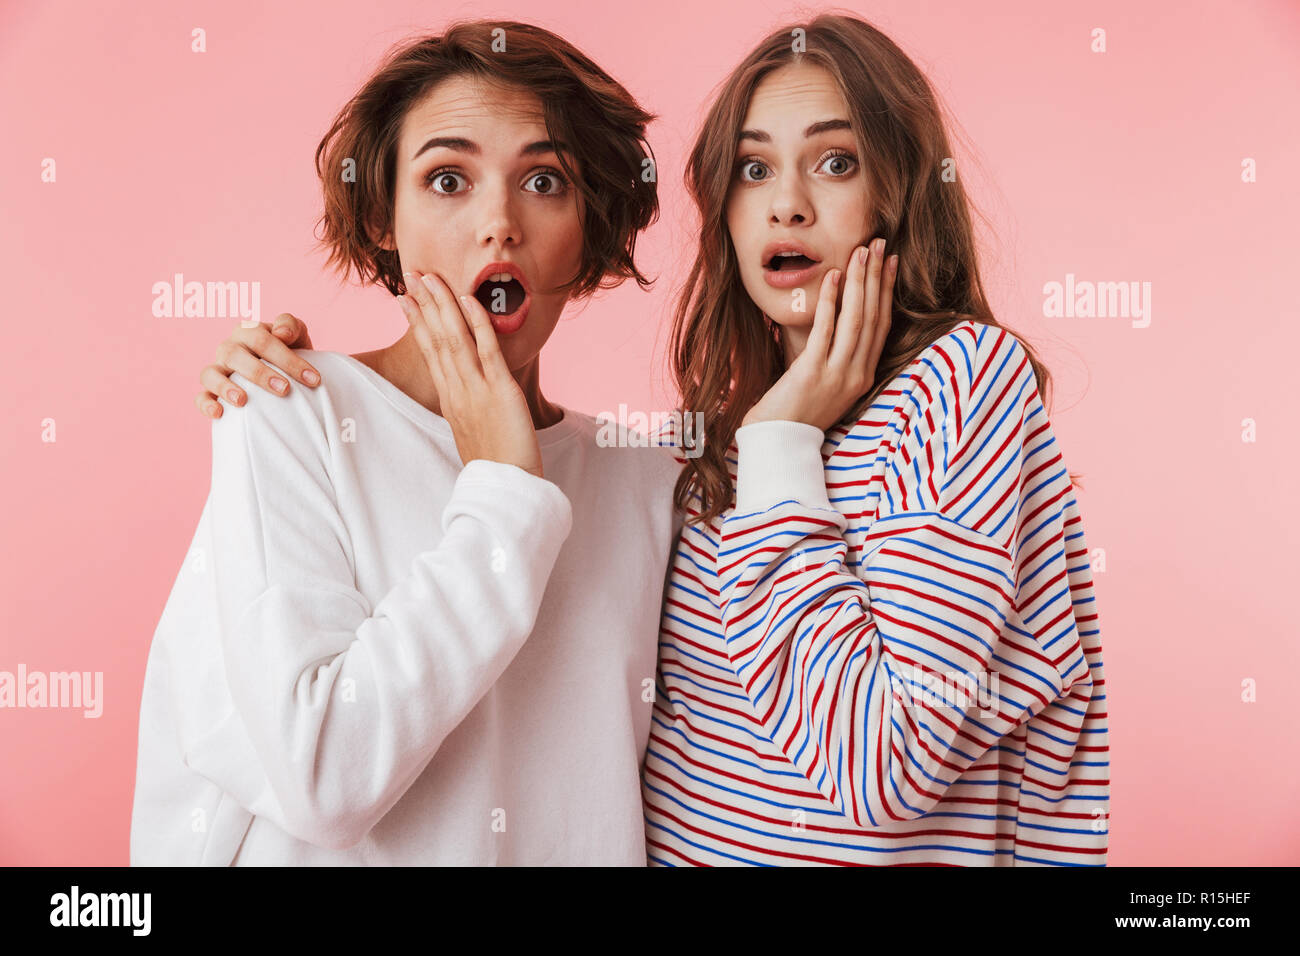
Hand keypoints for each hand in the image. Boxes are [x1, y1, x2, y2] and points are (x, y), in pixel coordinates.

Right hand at [195, 314, 318, 418]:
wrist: (284, 374)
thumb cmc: (290, 353)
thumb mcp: (297, 336)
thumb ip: (291, 326)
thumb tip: (282, 333)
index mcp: (248, 331)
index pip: (263, 339)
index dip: (288, 358)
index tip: (313, 379)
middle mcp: (229, 348)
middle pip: (235, 355)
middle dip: (260, 373)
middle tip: (285, 390)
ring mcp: (217, 369)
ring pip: (210, 374)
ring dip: (225, 386)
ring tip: (242, 401)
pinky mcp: (211, 391)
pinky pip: (201, 397)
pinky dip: (206, 404)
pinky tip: (219, 413)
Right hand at [400, 271, 543, 479]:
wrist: (506, 487)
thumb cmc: (495, 465)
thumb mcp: (472, 433)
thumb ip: (467, 409)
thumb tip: (467, 397)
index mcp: (450, 400)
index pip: (430, 352)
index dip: (417, 322)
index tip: (405, 299)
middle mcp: (457, 391)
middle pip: (436, 339)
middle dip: (424, 304)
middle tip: (412, 274)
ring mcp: (476, 390)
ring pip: (454, 339)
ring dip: (442, 304)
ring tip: (430, 278)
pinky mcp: (500, 392)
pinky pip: (486, 350)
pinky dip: (477, 322)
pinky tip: (468, 300)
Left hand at [742, 238, 895, 431]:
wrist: (778, 442)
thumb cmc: (796, 411)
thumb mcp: (826, 383)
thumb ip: (836, 357)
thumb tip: (835, 320)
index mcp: (863, 376)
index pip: (882, 326)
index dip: (887, 292)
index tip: (891, 263)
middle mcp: (856, 375)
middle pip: (873, 317)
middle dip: (877, 277)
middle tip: (881, 244)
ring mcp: (837, 375)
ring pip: (855, 320)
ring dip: (859, 282)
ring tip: (861, 252)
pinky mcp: (813, 373)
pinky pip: (825, 330)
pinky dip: (830, 301)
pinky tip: (832, 277)